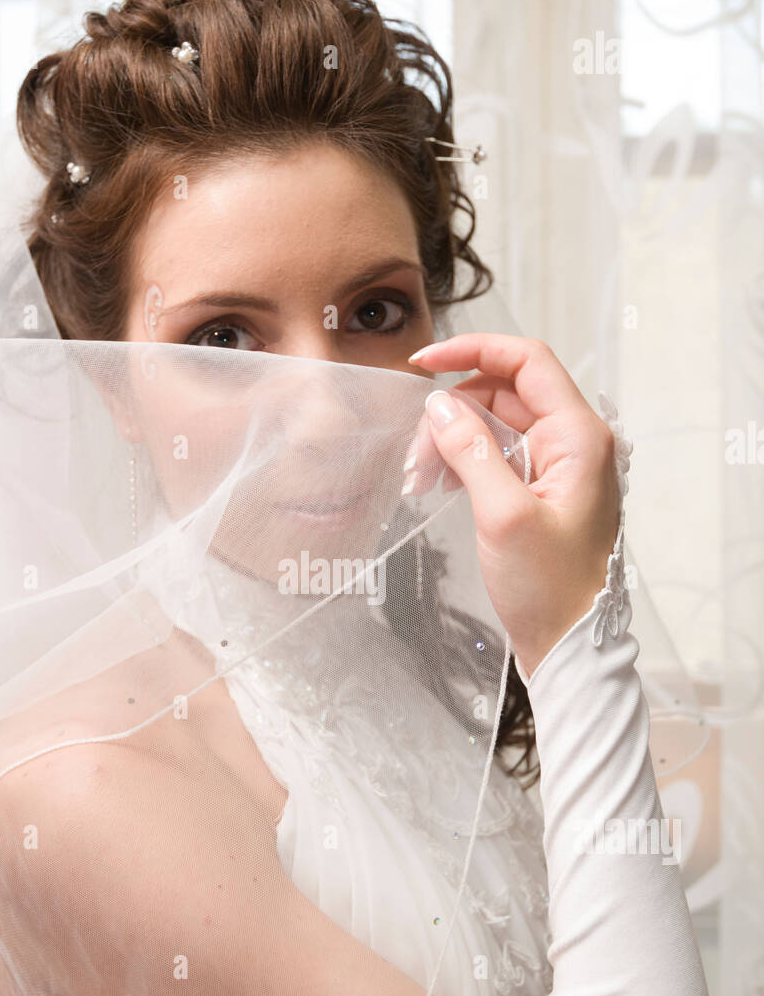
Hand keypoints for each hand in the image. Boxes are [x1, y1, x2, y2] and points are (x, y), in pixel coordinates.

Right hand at [405, 334, 620, 678]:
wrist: (572, 645)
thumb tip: (439, 408)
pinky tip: (441, 483)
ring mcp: (561, 466)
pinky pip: (501, 455)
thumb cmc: (551, 590)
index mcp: (580, 437)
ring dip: (456, 438)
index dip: (474, 350)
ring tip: (423, 473)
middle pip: (507, 391)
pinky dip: (468, 460)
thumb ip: (472, 453)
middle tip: (415, 448)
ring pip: (499, 423)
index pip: (527, 361)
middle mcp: (575, 443)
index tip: (424, 363)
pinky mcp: (544, 490)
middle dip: (455, 409)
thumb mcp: (504, 517)